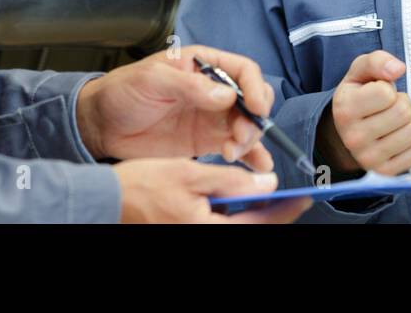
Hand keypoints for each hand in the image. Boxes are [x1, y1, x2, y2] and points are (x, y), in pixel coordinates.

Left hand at [77, 45, 275, 169]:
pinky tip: (258, 164)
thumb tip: (226, 94)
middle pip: (252, 99)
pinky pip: (236, 146)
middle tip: (240, 135)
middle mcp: (213, 89)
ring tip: (233, 151)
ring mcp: (211, 116)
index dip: (255, 87)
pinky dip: (250, 155)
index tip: (256, 106)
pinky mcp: (206, 141)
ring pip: (247, 125)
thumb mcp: (152, 80)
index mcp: (203, 64)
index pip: (243, 70)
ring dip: (250, 139)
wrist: (102, 125)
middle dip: (254, 117)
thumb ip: (189, 85)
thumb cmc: (122, 91)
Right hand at [113, 160, 310, 223]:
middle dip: (274, 213)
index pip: (260, 223)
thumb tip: (268, 182)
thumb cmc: (141, 186)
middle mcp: (205, 239)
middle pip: (252, 228)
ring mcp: (196, 237)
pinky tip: (239, 200)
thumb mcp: (189, 173)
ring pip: (238, 228)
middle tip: (291, 197)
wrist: (106, 201)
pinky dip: (236, 215)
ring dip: (255, 214)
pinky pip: (222, 227)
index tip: (304, 196)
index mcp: (208, 230)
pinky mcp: (189, 233)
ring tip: (268, 195)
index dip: (285, 209)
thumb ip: (231, 180)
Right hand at [317, 51, 410, 176]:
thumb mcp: (359, 72)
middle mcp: (353, 137)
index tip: (377, 93)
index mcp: (345, 109)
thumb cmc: (357, 96)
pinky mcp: (384, 172)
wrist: (345, 134)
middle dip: (401, 103)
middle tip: (388, 107)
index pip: (386, 93)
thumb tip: (398, 69)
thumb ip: (377, 61)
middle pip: (403, 112)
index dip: (388, 88)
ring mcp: (368, 158)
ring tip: (392, 122)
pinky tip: (397, 137)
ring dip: (408, 122)